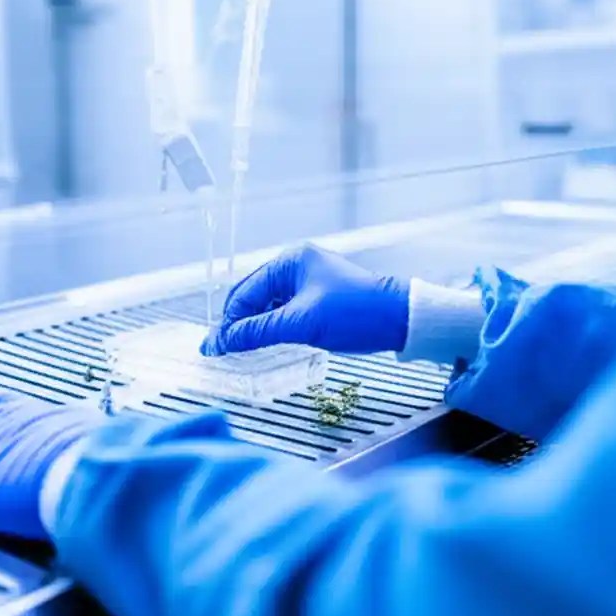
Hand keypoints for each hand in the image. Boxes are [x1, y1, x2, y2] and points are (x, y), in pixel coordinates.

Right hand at [201, 244, 408, 355]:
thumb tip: (224, 341)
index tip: (216, 348)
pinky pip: (285, 314)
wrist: (400, 319)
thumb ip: (259, 332)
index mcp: (290, 262)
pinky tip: (266, 348)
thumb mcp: (302, 323)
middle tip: (222, 353)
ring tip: (240, 353)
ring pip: (269, 308)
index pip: (246, 292)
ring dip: (255, 329)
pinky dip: (273, 330)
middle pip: (254, 298)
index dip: (229, 322)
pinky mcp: (319, 301)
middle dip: (238, 325)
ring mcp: (308, 283)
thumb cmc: (356, 313)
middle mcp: (296, 267)